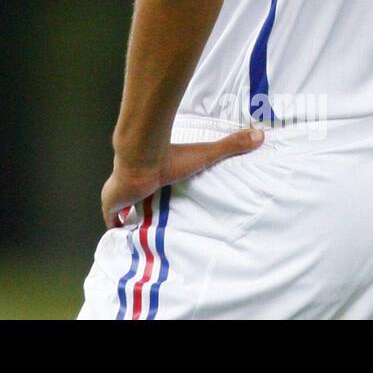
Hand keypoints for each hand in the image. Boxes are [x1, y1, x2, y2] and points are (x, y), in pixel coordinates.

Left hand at [101, 128, 263, 228]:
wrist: (142, 157)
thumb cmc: (170, 156)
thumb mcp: (205, 153)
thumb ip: (230, 145)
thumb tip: (261, 135)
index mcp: (152, 169)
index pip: (151, 179)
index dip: (153, 187)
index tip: (157, 194)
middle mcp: (134, 179)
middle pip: (133, 193)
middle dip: (137, 203)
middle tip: (145, 218)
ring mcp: (120, 191)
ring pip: (120, 205)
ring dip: (125, 215)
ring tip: (132, 231)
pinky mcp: (112, 202)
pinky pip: (111, 218)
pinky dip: (115, 226)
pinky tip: (120, 237)